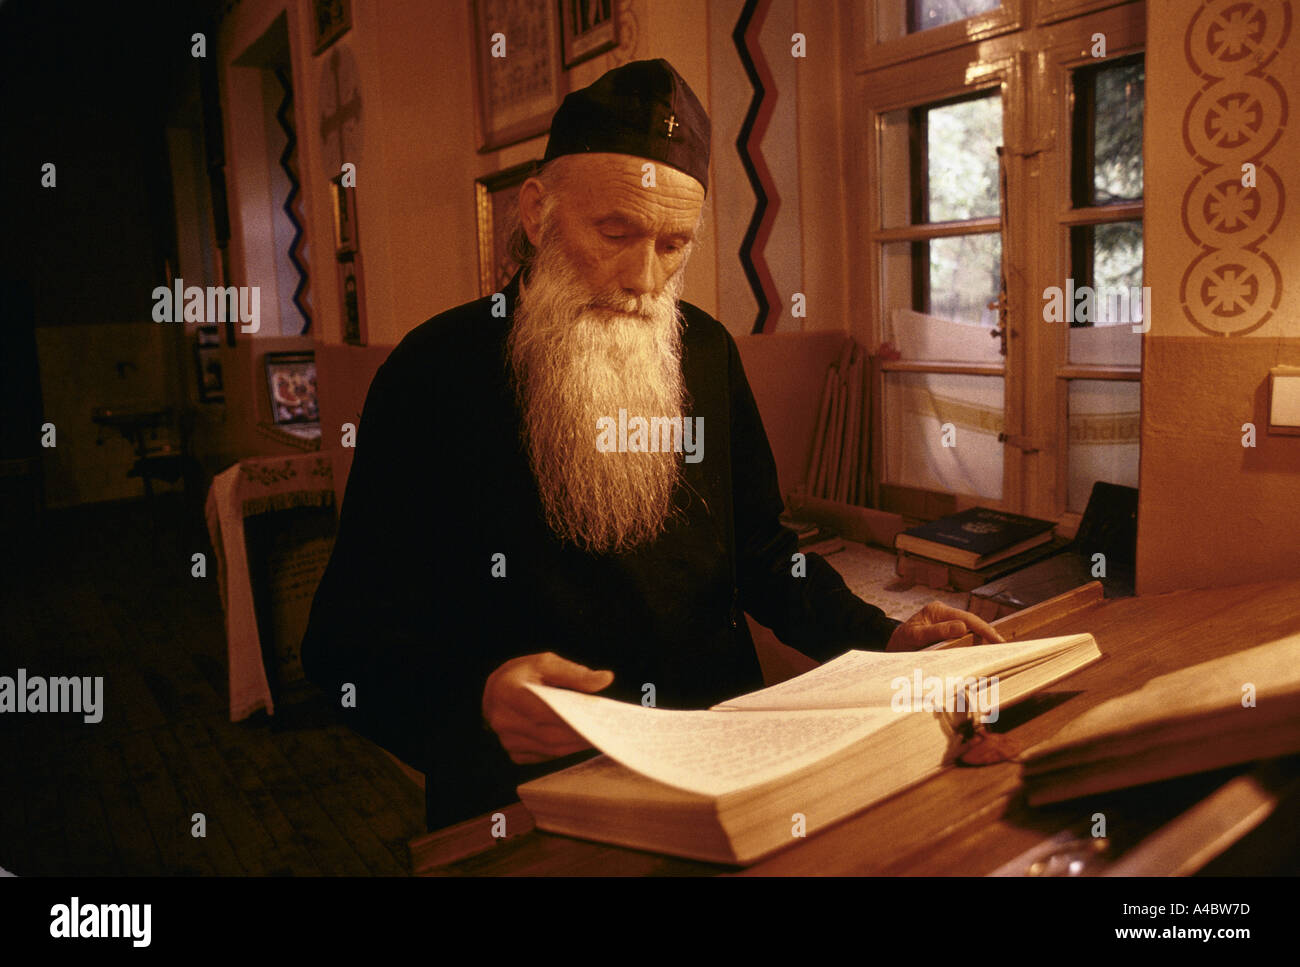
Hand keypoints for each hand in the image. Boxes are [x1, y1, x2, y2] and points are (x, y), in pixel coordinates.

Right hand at [481, 652, 614, 763]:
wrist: (497, 690)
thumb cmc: (524, 673)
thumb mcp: (546, 663)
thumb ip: (575, 673)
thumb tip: (606, 679)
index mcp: (508, 691)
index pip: (543, 711)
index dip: (570, 719)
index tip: (596, 720)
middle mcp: (502, 719)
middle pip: (548, 735)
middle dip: (579, 736)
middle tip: (606, 732)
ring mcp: (507, 739)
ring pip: (549, 749)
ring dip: (575, 746)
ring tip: (600, 737)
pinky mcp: (513, 752)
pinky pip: (544, 756)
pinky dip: (564, 751)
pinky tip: (580, 742)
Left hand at [886, 601, 1004, 651]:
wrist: (890, 645)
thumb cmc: (901, 641)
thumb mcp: (916, 636)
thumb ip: (938, 631)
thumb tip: (963, 627)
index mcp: (937, 611)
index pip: (967, 618)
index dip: (984, 629)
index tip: (998, 640)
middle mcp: (943, 613)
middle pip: (972, 622)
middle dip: (987, 634)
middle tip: (1003, 648)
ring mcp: (945, 621)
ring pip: (969, 629)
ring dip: (981, 640)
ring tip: (995, 652)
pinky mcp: (945, 630)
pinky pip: (963, 636)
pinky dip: (972, 643)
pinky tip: (980, 652)